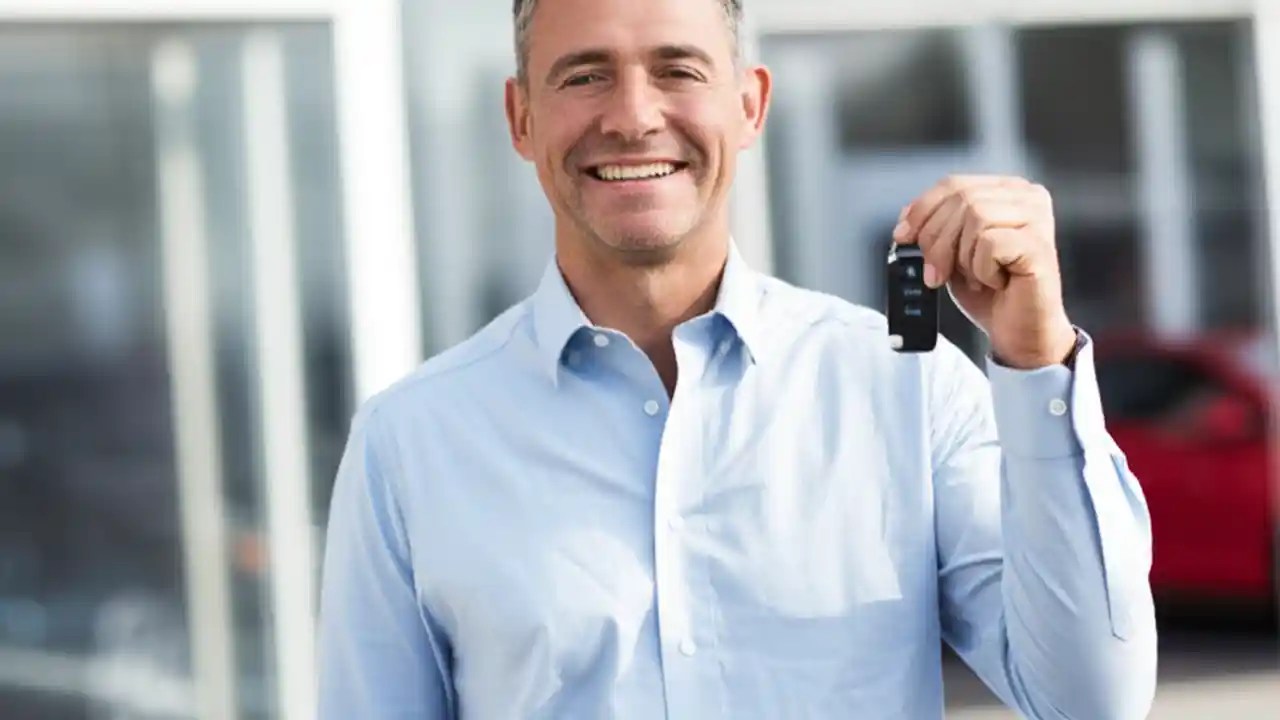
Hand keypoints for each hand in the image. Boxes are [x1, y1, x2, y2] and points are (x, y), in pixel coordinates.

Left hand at [893, 175, 1076, 368]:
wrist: (1018, 333)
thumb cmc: (989, 293)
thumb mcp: (952, 253)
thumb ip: (936, 228)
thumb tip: (905, 218)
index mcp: (1006, 191)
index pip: (953, 184)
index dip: (922, 209)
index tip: (902, 236)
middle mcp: (1028, 197)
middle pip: (962, 199)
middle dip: (937, 240)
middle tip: (935, 273)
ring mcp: (1038, 219)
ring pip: (975, 217)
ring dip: (962, 257)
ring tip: (975, 277)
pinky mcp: (1039, 246)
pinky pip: (990, 244)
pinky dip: (981, 270)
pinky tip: (995, 282)